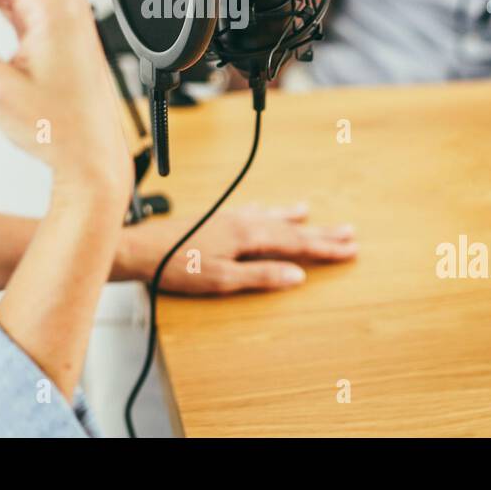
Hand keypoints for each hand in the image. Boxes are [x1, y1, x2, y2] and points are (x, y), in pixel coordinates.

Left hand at [115, 202, 356, 293]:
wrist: (140, 250)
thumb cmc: (177, 267)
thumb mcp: (222, 279)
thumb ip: (262, 276)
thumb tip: (297, 276)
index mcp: (248, 236)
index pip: (296, 242)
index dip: (324, 248)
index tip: (350, 250)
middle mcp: (242, 221)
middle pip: (290, 228)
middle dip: (320, 233)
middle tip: (349, 234)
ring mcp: (229, 218)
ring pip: (272, 218)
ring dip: (296, 219)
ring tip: (313, 214)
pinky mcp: (216, 220)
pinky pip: (253, 212)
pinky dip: (268, 212)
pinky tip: (267, 209)